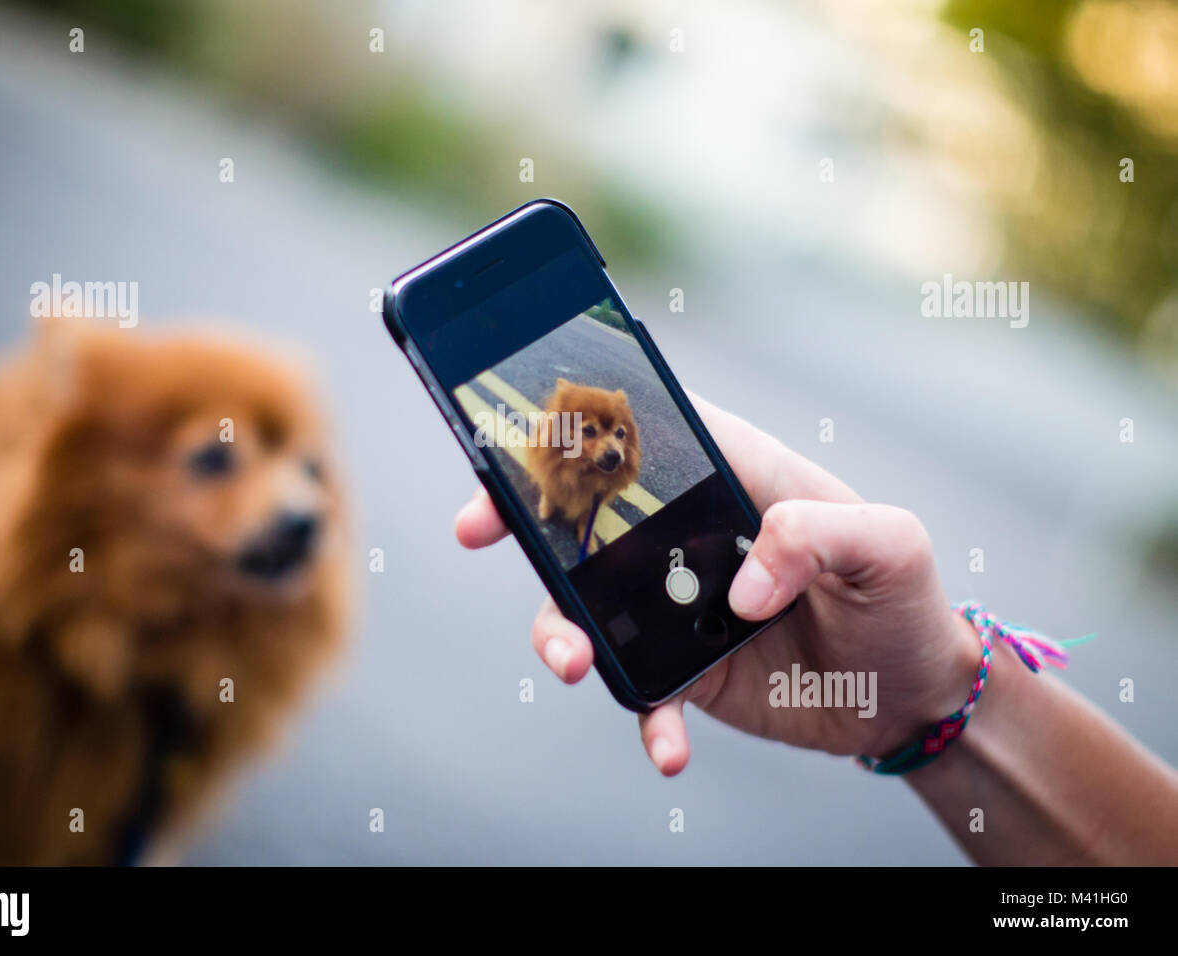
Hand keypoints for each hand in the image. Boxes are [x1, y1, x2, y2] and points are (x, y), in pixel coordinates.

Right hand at [454, 392, 979, 774]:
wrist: (909, 694)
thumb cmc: (902, 597)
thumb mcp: (889, 546)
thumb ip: (820, 536)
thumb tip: (740, 587)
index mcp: (731, 475)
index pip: (637, 432)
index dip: (568, 427)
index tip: (517, 441)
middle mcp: (688, 534)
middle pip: (585, 512)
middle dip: (523, 516)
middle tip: (477, 529)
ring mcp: (674, 603)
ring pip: (589, 606)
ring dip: (564, 630)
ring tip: (576, 665)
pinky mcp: (681, 668)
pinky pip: (638, 691)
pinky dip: (643, 719)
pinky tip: (667, 748)